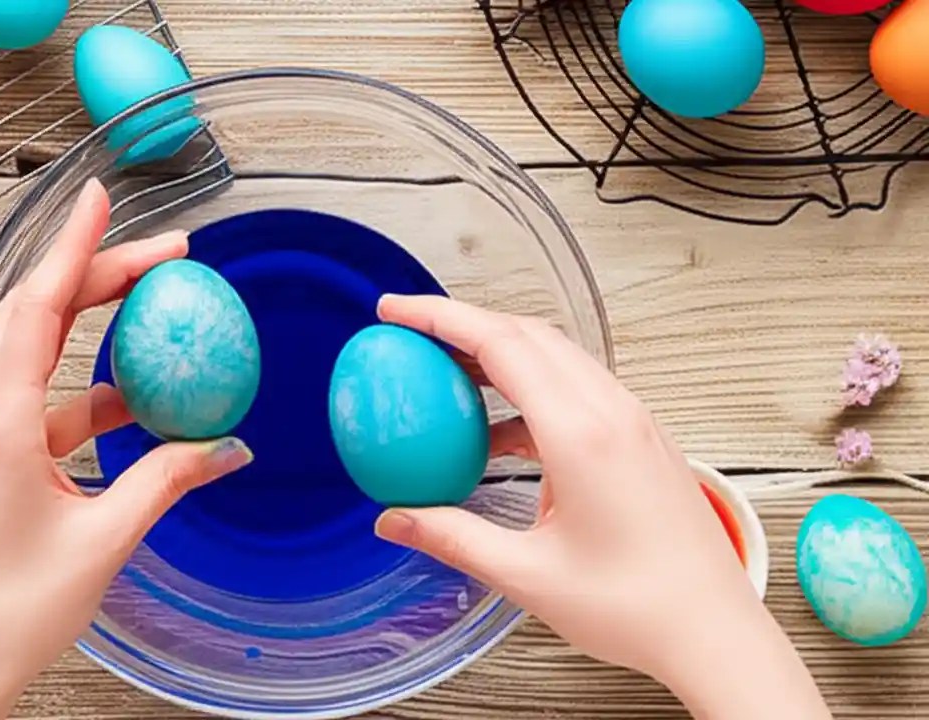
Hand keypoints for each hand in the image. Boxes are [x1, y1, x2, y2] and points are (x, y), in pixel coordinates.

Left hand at [0, 180, 251, 719]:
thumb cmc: (17, 610)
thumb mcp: (107, 538)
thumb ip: (168, 481)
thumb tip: (228, 447)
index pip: (36, 308)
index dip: (73, 246)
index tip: (99, 196)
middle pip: (36, 314)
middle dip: (97, 271)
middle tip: (164, 251)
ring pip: (36, 351)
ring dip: (90, 321)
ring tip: (153, 300)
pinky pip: (44, 402)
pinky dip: (90, 389)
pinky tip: (136, 396)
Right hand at [373, 295, 829, 719]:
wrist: (715, 631)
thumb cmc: (634, 607)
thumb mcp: (527, 575)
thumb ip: (452, 538)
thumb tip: (393, 518)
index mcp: (582, 434)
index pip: (501, 344)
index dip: (440, 318)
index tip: (394, 311)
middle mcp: (612, 412)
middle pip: (528, 334)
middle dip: (463, 323)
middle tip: (409, 334)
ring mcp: (633, 421)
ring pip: (556, 357)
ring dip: (498, 353)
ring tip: (446, 377)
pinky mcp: (641, 439)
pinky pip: (577, 389)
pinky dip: (529, 390)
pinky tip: (498, 435)